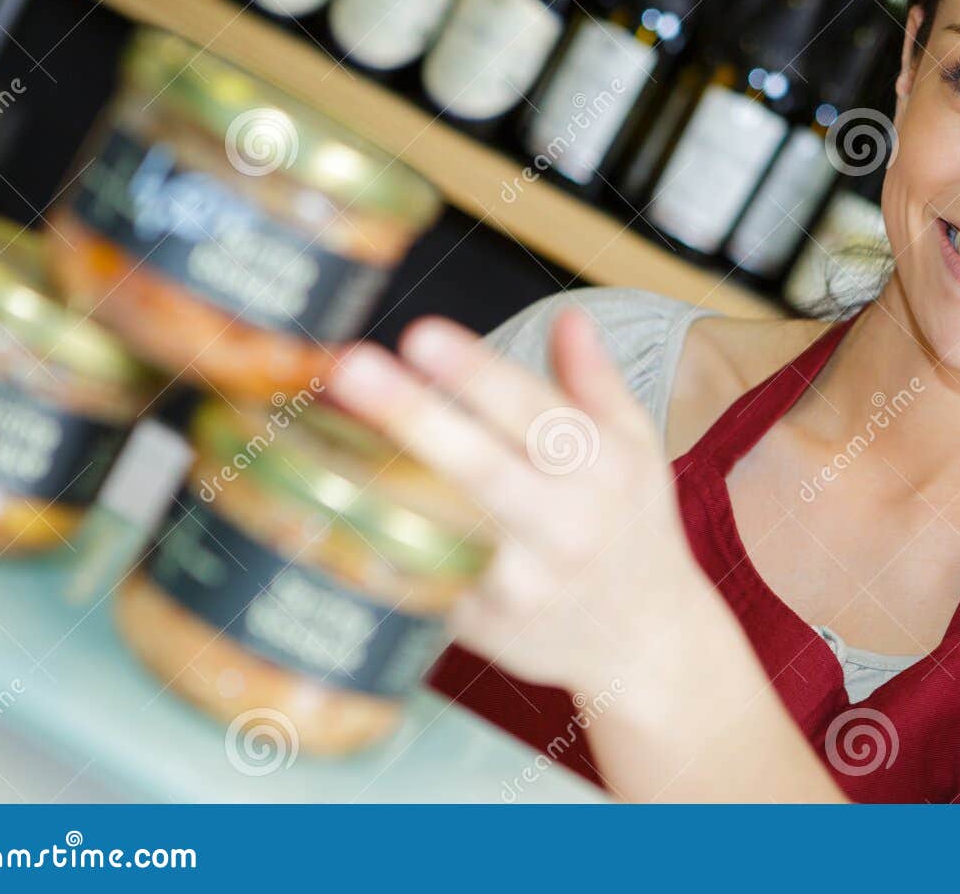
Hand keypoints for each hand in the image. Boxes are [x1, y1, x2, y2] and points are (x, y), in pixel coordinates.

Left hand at [328, 306, 720, 697]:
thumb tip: (568, 318)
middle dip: (413, 416)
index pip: (535, 413)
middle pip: (481, 469)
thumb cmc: (632, 529)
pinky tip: (322, 500)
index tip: (421, 336)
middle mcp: (563, 528)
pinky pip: (419, 575)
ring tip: (313, 428)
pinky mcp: (479, 623)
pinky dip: (374, 538)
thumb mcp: (635, 448)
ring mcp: (518, 582)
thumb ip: (596, 382)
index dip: (476, 375)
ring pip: (440, 526)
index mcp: (603, 470)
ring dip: (378, 476)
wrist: (645, 640)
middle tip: (351, 367)